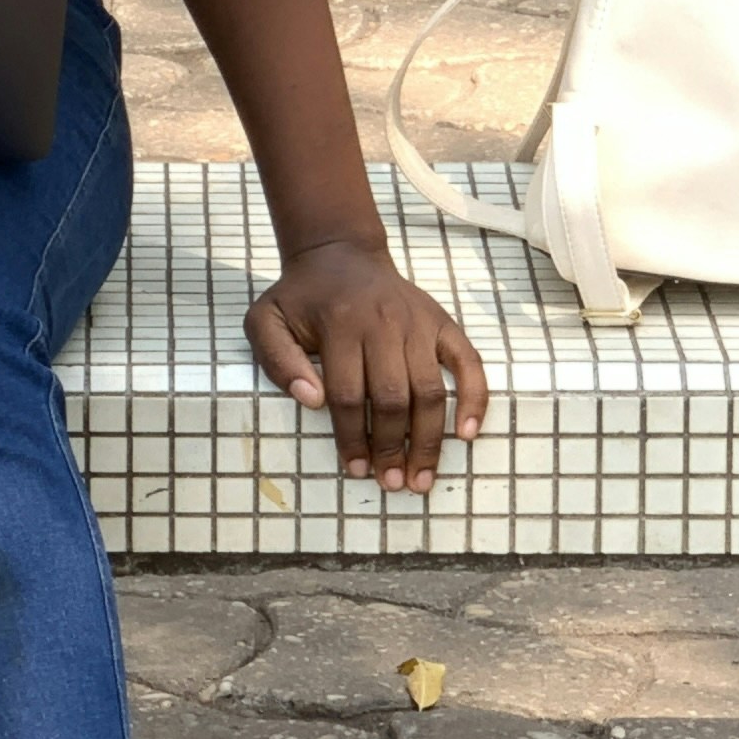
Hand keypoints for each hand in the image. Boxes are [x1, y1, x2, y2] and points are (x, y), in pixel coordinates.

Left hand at [246, 240, 486, 494]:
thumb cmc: (300, 298)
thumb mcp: (265, 320)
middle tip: (393, 484)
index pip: (347, 395)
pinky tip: (465, 434)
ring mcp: (418, 324)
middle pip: (392, 399)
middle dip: (392, 447)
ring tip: (422, 476)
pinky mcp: (442, 322)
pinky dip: (473, 399)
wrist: (339, 254)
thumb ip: (278, 361)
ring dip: (428, 439)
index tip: (355, 470)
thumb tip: (311, 399)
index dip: (351, 438)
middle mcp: (384, 324)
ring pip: (429, 390)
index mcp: (340, 326)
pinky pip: (469, 363)